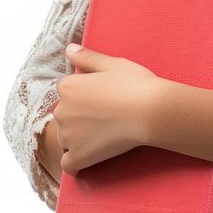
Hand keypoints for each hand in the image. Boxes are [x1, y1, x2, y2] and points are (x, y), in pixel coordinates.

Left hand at [54, 44, 160, 175]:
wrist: (151, 111)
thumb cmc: (135, 84)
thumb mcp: (112, 64)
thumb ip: (87, 57)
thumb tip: (68, 49)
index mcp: (67, 87)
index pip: (67, 92)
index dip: (85, 95)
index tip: (102, 98)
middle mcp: (62, 110)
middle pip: (65, 115)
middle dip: (80, 116)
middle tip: (106, 116)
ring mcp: (68, 135)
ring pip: (67, 138)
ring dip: (79, 138)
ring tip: (105, 134)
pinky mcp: (79, 156)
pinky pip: (69, 164)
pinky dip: (77, 162)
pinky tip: (90, 156)